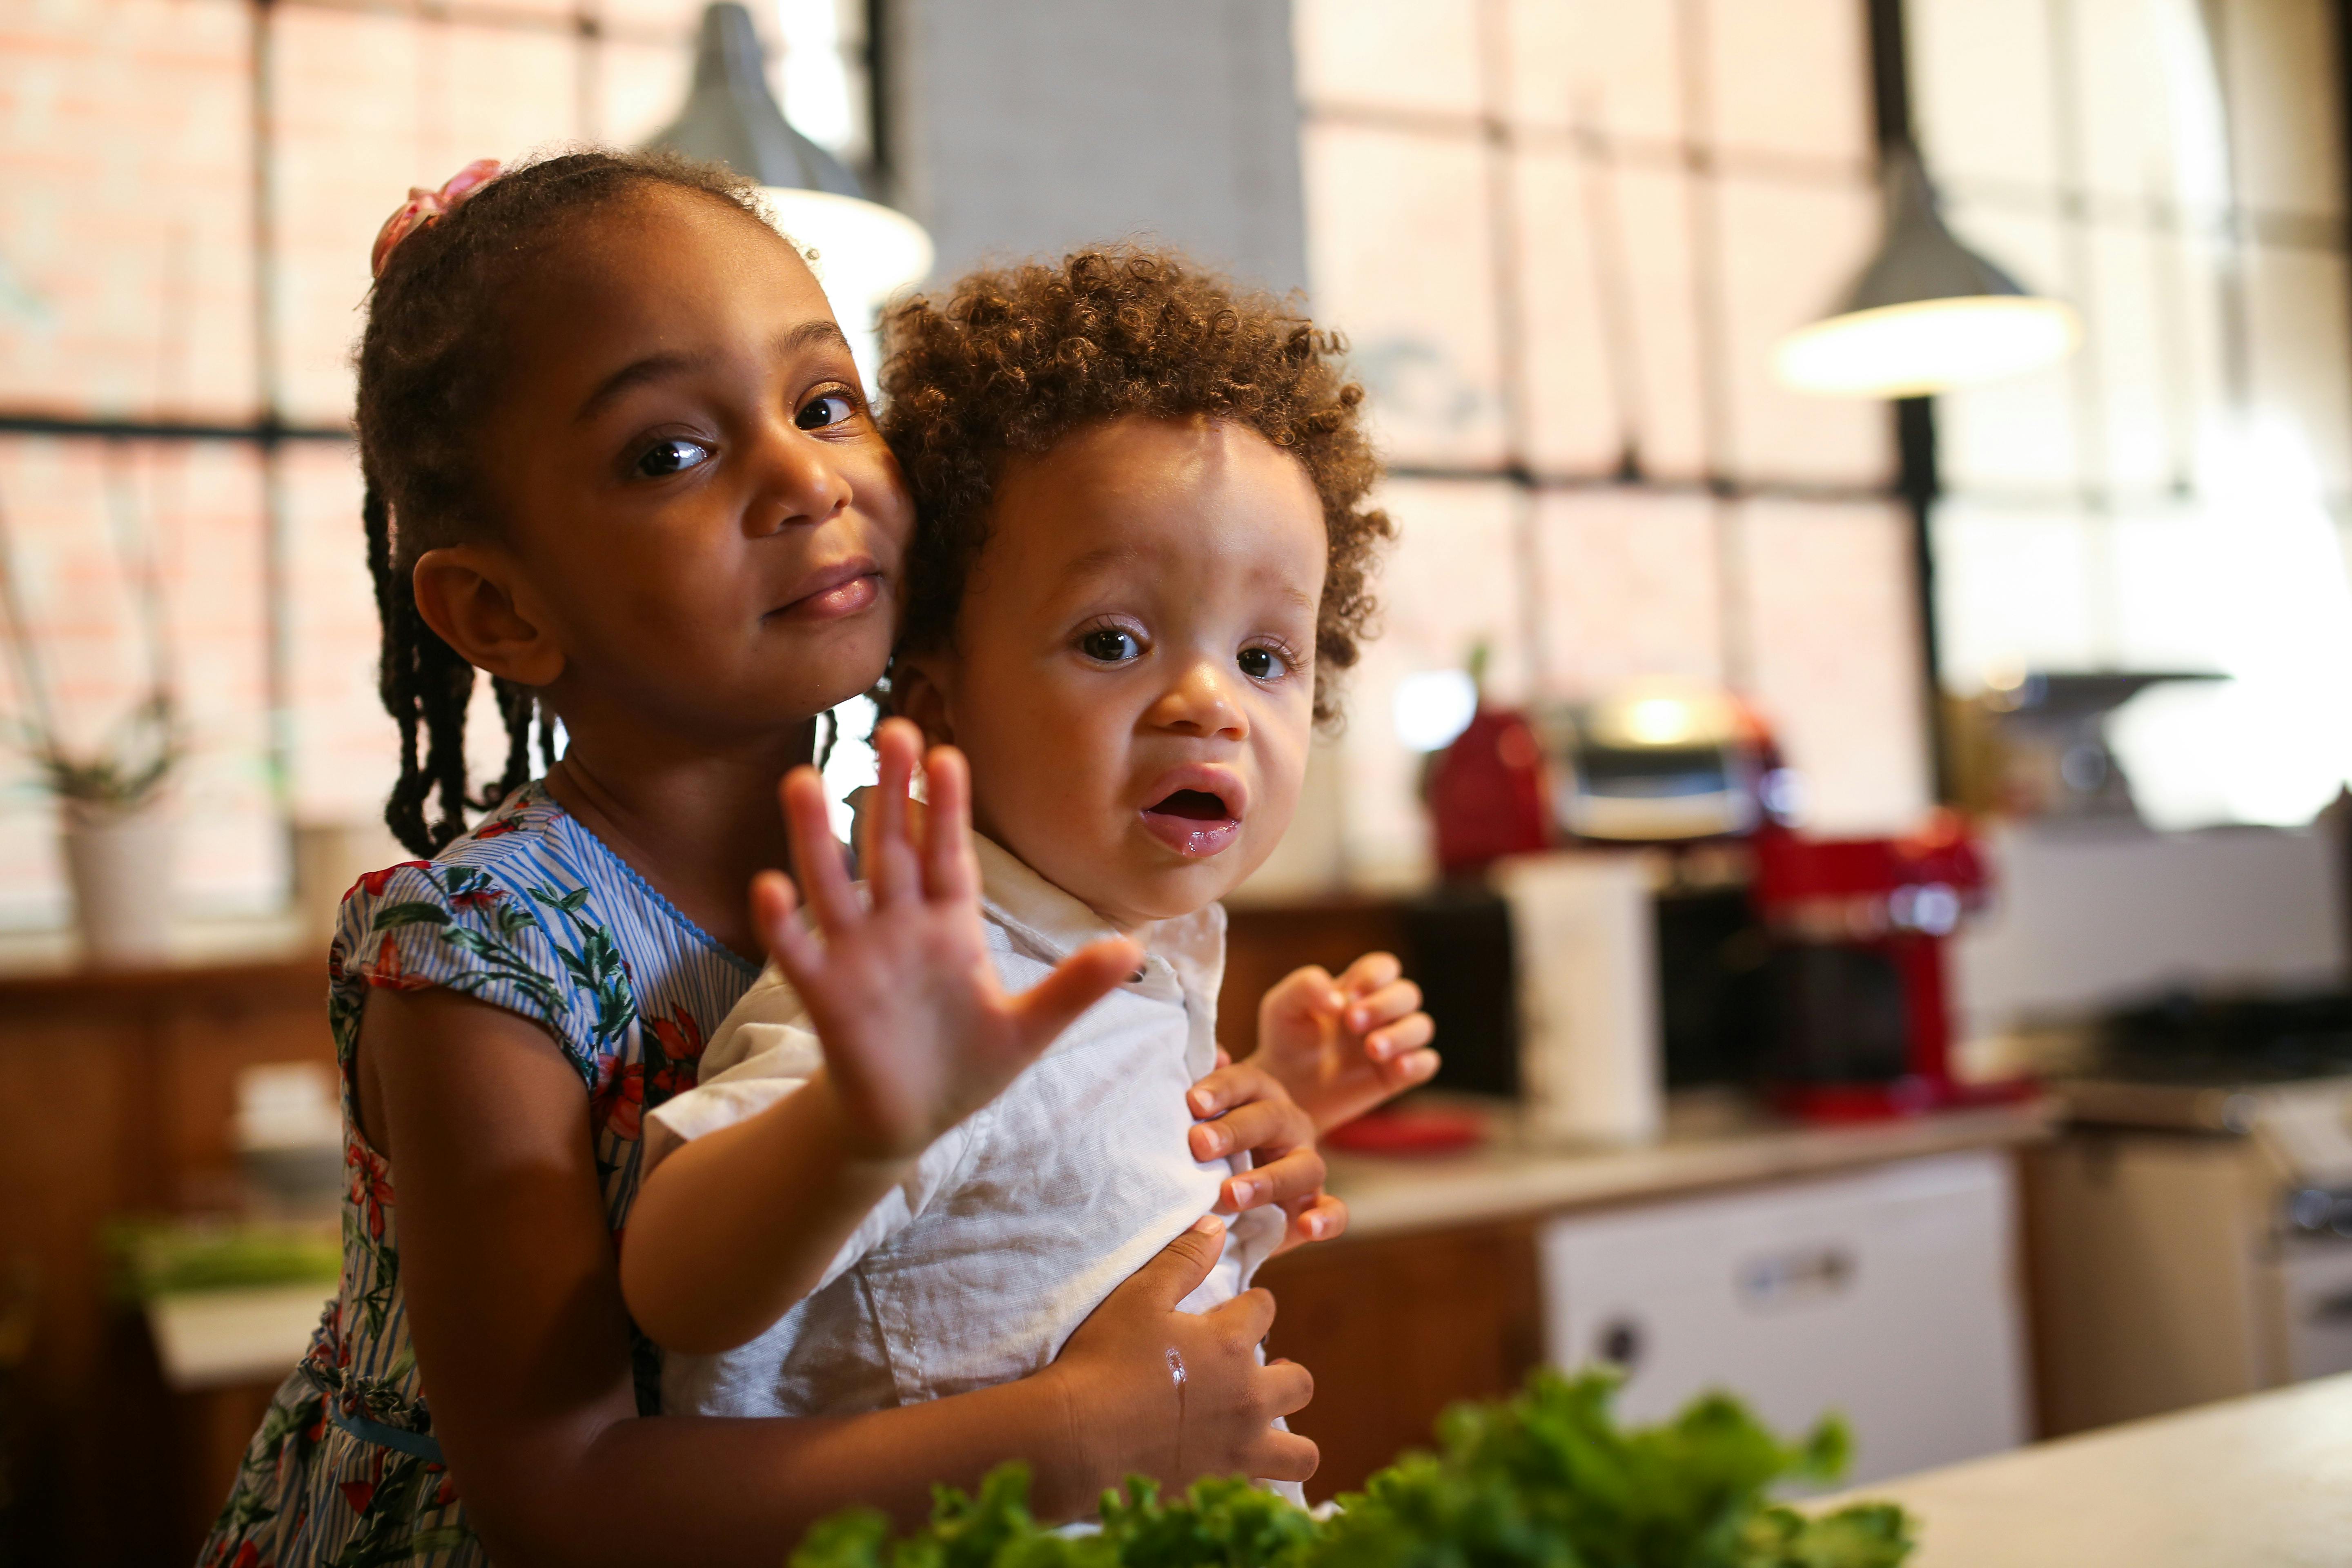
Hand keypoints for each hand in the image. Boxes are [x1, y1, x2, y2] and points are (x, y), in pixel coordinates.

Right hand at [757, 718, 1139, 1159]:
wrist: (911, 1121)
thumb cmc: (968, 1066)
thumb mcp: (1028, 1029)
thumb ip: (1073, 988)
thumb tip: (1132, 947)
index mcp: (951, 925)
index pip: (949, 853)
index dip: (946, 807)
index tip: (947, 755)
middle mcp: (901, 928)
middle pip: (892, 849)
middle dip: (891, 793)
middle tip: (890, 728)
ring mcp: (858, 956)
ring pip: (834, 884)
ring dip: (816, 836)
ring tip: (803, 779)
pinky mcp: (826, 996)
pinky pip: (799, 952)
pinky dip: (783, 922)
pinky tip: (770, 886)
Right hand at [1051, 1216, 1316, 1489]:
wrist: (1074, 1440)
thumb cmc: (1104, 1361)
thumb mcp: (1139, 1296)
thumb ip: (1183, 1258)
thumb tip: (1216, 1225)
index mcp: (1230, 1344)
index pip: (1265, 1309)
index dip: (1249, 1306)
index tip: (1233, 1312)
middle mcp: (1247, 1399)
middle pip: (1299, 1382)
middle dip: (1284, 1373)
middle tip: (1252, 1374)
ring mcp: (1238, 1452)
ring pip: (1301, 1455)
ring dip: (1289, 1443)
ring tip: (1260, 1433)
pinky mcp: (1218, 1491)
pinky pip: (1257, 1496)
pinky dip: (1250, 1486)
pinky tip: (1227, 1476)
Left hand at [1187, 1058, 1343, 1252]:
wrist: (1234, 1184)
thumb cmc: (1213, 1140)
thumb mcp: (1204, 1112)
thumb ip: (1204, 1088)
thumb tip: (1216, 1056)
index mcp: (1261, 1095)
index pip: (1246, 1081)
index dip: (1221, 1089)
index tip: (1192, 1102)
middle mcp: (1289, 1125)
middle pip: (1271, 1120)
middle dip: (1234, 1131)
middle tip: (1198, 1145)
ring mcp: (1307, 1165)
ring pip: (1304, 1167)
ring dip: (1268, 1180)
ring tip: (1229, 1194)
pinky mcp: (1315, 1205)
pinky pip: (1335, 1212)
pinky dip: (1326, 1219)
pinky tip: (1307, 1228)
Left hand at [1249, 952, 1437, 1134]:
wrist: (1285, 1088)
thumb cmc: (1285, 1040)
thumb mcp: (1281, 1007)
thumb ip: (1305, 987)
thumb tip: (1340, 998)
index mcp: (1357, 988)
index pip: (1384, 967)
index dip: (1376, 975)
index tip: (1351, 993)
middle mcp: (1380, 1011)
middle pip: (1407, 994)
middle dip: (1384, 1005)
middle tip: (1352, 1022)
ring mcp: (1392, 1042)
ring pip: (1421, 1026)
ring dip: (1401, 1034)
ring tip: (1372, 1049)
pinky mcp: (1397, 1074)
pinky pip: (1427, 1063)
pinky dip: (1418, 1062)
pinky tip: (1396, 1068)